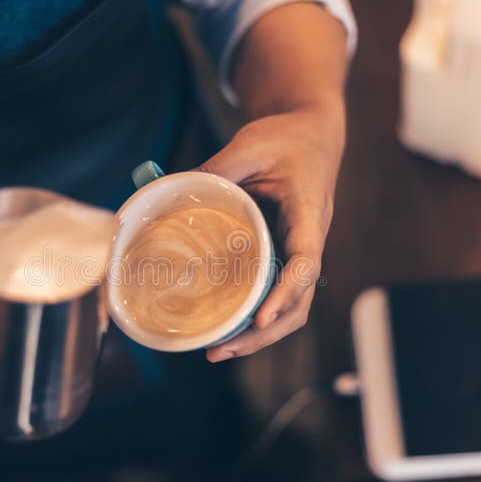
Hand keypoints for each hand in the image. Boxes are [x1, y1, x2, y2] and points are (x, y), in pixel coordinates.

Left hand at [196, 102, 344, 361]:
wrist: (311, 132)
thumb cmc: (286, 137)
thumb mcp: (248, 145)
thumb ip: (215, 169)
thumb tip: (169, 195)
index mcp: (309, 213)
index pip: (307, 262)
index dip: (286, 293)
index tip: (261, 317)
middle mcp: (309, 239)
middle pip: (301, 301)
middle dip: (266, 332)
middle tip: (223, 349)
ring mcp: (298, 250)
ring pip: (292, 305)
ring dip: (260, 333)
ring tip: (219, 349)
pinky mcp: (285, 252)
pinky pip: (276, 291)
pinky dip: (255, 313)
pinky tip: (226, 324)